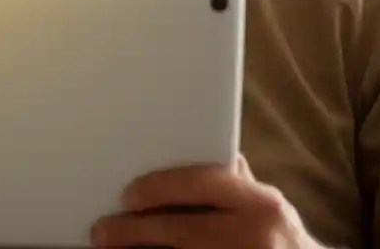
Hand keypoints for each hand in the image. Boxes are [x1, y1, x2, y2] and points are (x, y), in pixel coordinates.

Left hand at [91, 154, 325, 247]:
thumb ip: (231, 178)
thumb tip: (197, 141)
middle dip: (136, 230)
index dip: (160, 188)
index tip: (127, 195)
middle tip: (102, 231)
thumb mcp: (264, 202)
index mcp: (261, 204)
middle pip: (183, 230)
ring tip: (112, 248)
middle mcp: (256, 235)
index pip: (202, 184)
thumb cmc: (276, 234)